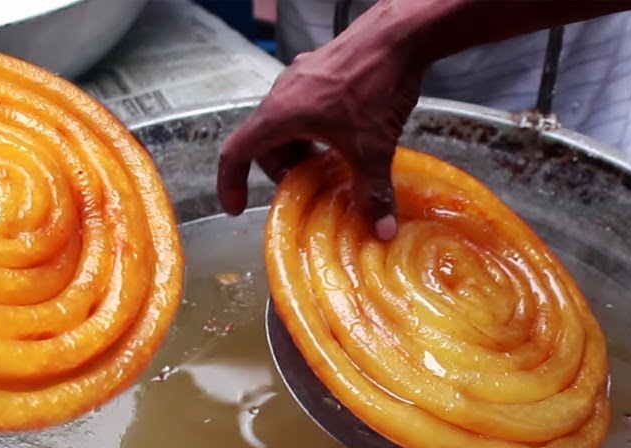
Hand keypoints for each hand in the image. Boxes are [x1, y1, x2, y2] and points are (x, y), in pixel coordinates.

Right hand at [216, 18, 422, 240]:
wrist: (399, 33)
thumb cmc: (374, 84)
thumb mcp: (372, 148)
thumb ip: (372, 192)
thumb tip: (381, 231)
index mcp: (280, 114)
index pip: (236, 152)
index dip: (231, 183)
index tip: (237, 206)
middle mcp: (283, 94)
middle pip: (265, 142)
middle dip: (282, 171)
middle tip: (308, 189)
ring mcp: (301, 79)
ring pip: (287, 125)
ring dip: (301, 151)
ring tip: (331, 167)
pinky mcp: (321, 71)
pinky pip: (305, 108)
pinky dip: (315, 131)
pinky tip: (347, 139)